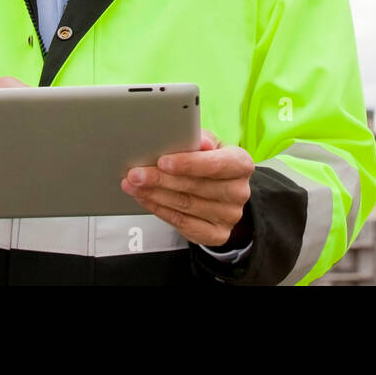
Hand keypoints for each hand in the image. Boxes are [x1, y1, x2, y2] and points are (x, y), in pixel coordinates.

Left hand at [120, 128, 253, 247]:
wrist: (224, 194)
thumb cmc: (213, 163)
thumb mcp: (211, 146)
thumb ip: (201, 139)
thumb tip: (199, 140)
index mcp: (241, 164)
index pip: (215, 164)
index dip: (188, 163)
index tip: (162, 161)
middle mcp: (239, 192)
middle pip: (195, 186)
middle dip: (160, 179)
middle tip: (135, 174)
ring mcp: (230, 216)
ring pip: (185, 205)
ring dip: (154, 195)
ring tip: (133, 185)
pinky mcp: (218, 234)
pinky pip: (183, 223)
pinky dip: (160, 210)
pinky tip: (146, 199)